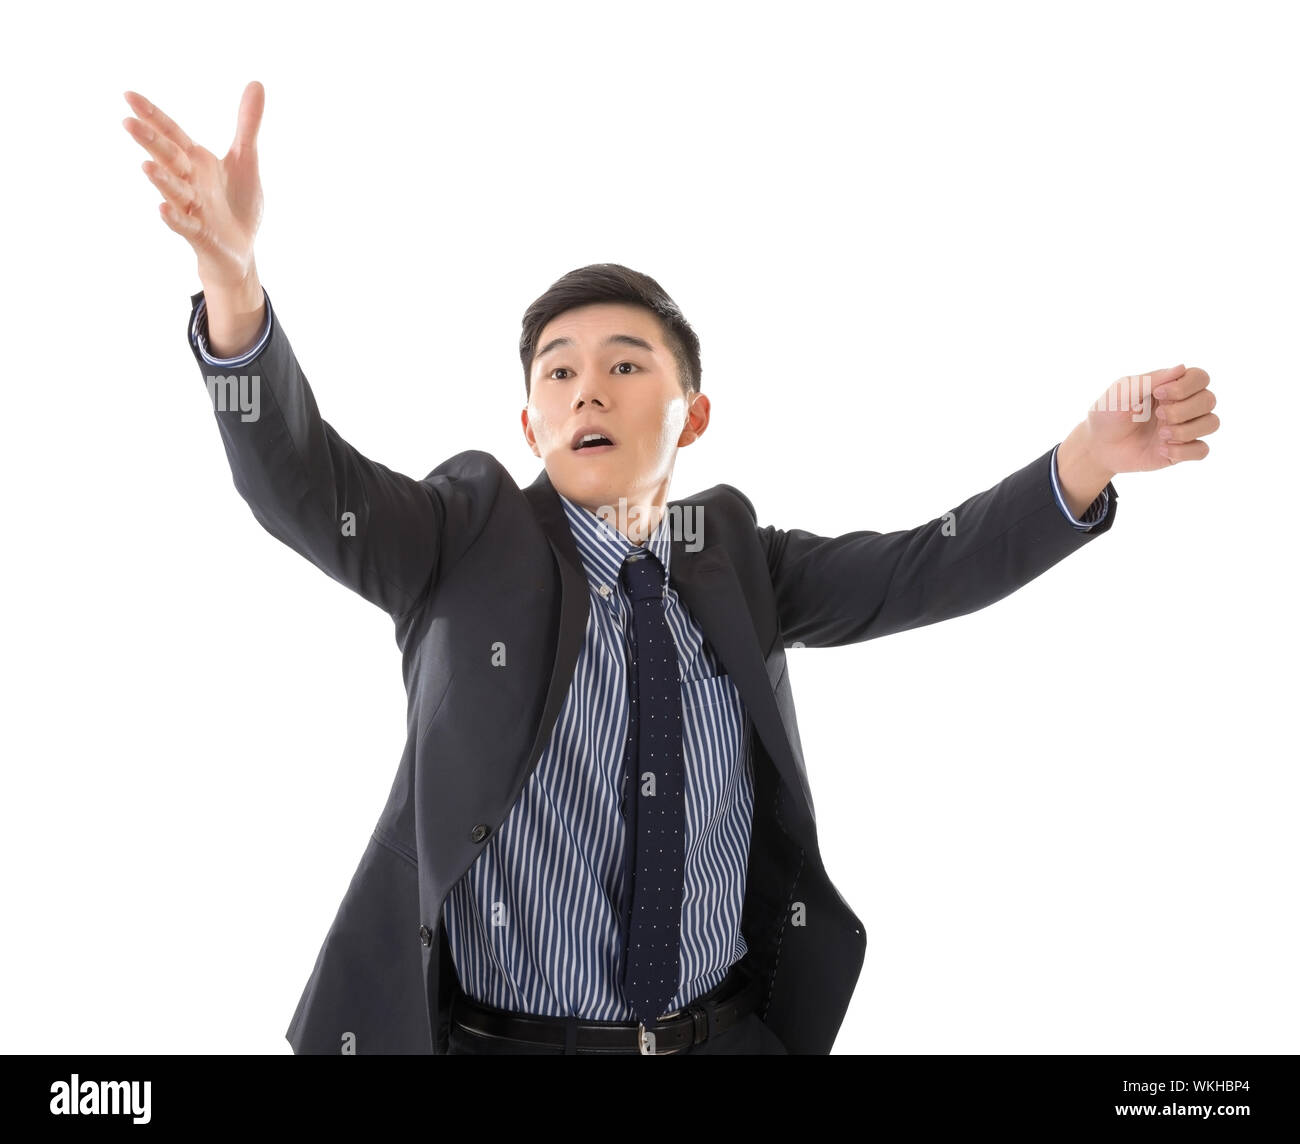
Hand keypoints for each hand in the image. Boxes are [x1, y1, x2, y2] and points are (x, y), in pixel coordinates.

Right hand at [122, 82, 264, 290]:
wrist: (241, 250)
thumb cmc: (237, 204)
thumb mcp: (246, 159)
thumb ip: (247, 124)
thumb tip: (256, 83)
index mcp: (196, 161)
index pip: (171, 134)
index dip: (153, 116)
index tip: (129, 95)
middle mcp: (190, 181)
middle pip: (168, 157)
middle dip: (150, 141)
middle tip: (127, 122)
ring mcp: (193, 207)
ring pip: (174, 190)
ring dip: (161, 180)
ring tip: (146, 166)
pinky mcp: (200, 233)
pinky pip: (185, 224)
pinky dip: (175, 217)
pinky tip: (163, 209)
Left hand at [1081, 365, 1218, 473]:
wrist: (1097, 446)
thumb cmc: (1108, 414)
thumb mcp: (1122, 392)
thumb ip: (1150, 380)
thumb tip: (1182, 367)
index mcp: (1170, 387)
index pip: (1200, 377)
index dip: (1186, 386)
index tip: (1158, 394)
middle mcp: (1182, 405)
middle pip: (1209, 400)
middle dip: (1184, 409)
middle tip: (1158, 415)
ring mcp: (1183, 428)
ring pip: (1212, 423)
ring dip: (1187, 430)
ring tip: (1161, 435)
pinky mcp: (1180, 451)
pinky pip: (1202, 450)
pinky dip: (1184, 450)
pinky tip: (1162, 450)